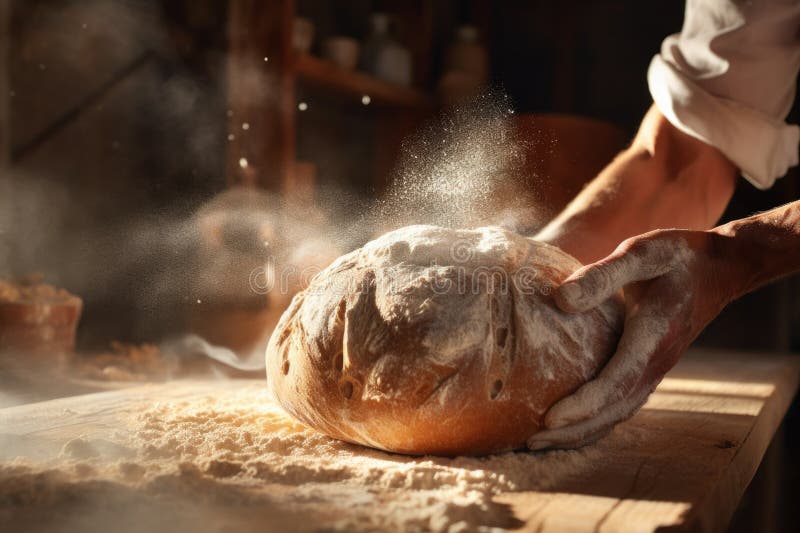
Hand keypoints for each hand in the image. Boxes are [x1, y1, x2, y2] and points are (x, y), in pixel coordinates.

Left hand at [527, 228, 745, 449]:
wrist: (720, 268)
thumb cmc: (677, 256)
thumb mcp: (642, 252)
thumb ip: (603, 275)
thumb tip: (561, 299)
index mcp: (653, 336)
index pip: (616, 382)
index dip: (583, 405)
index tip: (548, 417)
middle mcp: (656, 361)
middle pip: (614, 410)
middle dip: (573, 430)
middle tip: (530, 442)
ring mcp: (656, 368)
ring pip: (619, 412)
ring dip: (582, 431)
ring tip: (541, 441)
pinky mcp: (649, 367)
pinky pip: (622, 403)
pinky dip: (596, 420)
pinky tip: (570, 424)